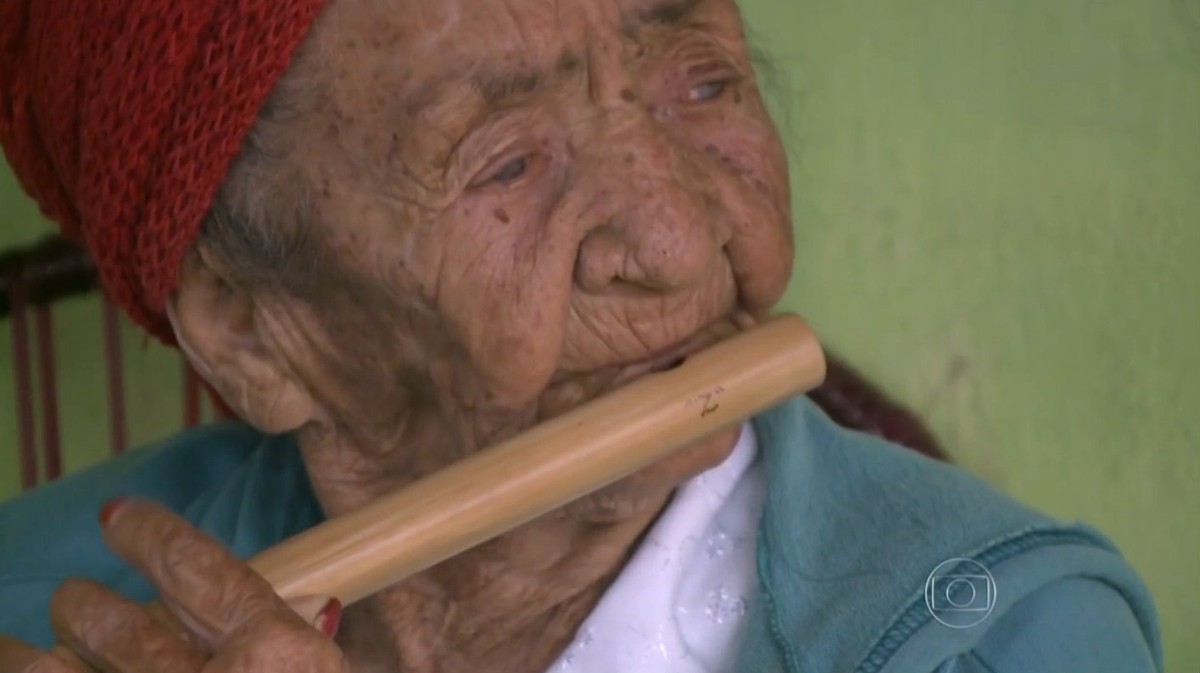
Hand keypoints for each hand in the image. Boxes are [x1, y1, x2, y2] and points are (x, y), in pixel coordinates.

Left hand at [0, 498, 347, 672]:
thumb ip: (311, 650)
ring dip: (26, 659)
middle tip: (73, 599)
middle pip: (118, 626)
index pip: (200, 569)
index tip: (119, 515)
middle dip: (85, 609)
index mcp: (279, 658)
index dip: (152, 535)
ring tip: (12, 648)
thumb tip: (318, 608)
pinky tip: (20, 668)